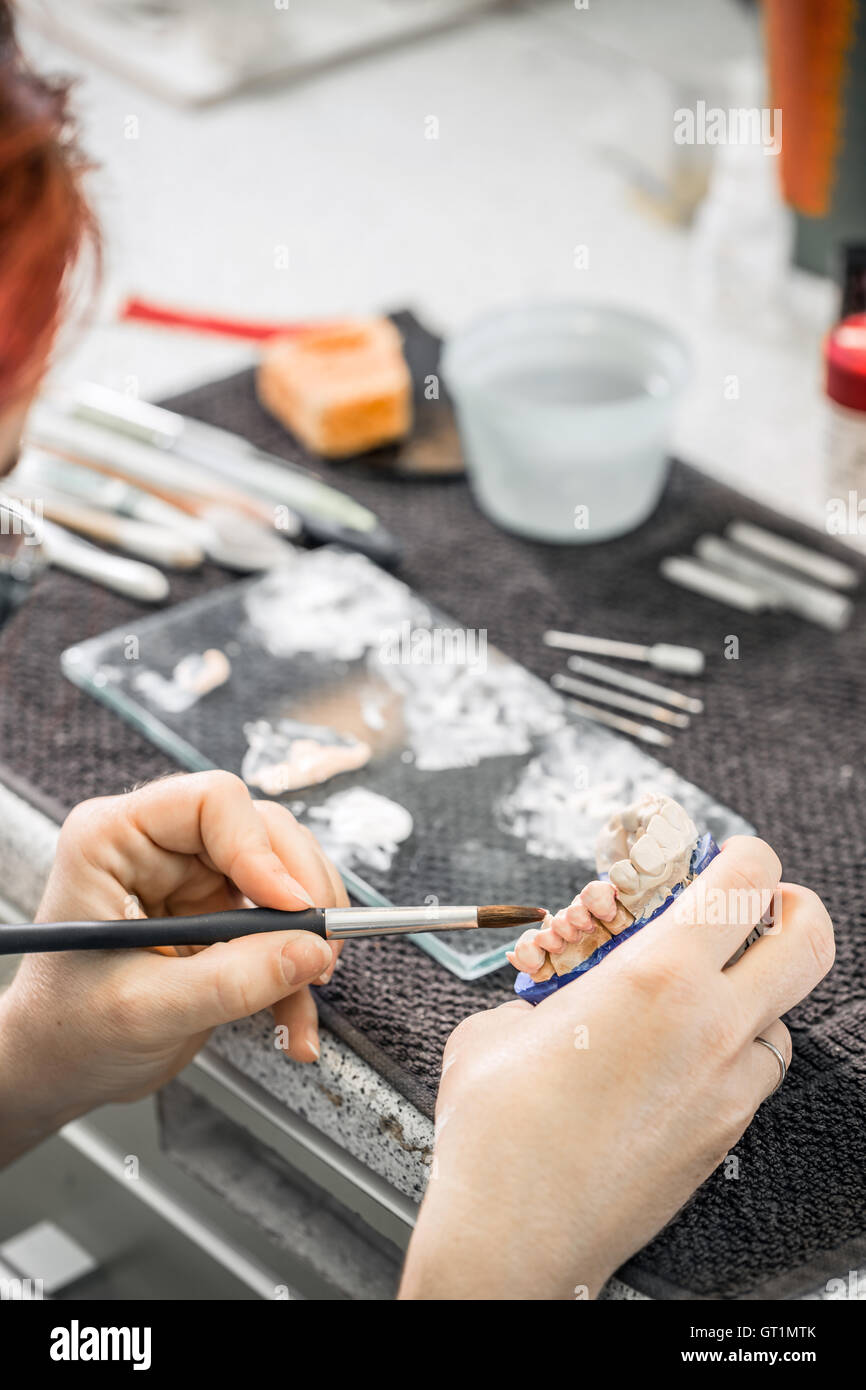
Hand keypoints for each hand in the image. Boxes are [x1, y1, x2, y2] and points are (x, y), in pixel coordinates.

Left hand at [0, 772, 347, 1164]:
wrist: (59, 1069)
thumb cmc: (65, 1029)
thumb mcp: (143, 1011)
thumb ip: (229, 981)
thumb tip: (307, 950)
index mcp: (114, 838)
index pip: (211, 802)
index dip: (260, 849)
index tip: (290, 907)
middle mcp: (158, 845)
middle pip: (262, 830)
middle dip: (300, 891)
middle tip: (318, 949)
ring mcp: (192, 878)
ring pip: (285, 873)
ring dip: (306, 935)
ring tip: (307, 986)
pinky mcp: (219, 915)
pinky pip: (281, 926)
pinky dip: (296, 973)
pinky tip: (294, 1021)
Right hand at [399, 837, 833, 1299]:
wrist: (511, 1237)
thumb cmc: (497, 1134)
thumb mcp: (503, 1023)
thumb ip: (553, 983)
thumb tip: (566, 979)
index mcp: (656, 977)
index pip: (745, 879)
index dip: (741, 852)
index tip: (720, 853)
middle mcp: (710, 1028)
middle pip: (807, 940)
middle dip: (791, 905)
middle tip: (759, 901)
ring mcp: (726, 1088)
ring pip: (784, 1015)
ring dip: (753, 989)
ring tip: (698, 991)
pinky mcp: (724, 1137)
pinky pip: (755, 1072)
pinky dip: (733, 1049)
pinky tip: (680, 1055)